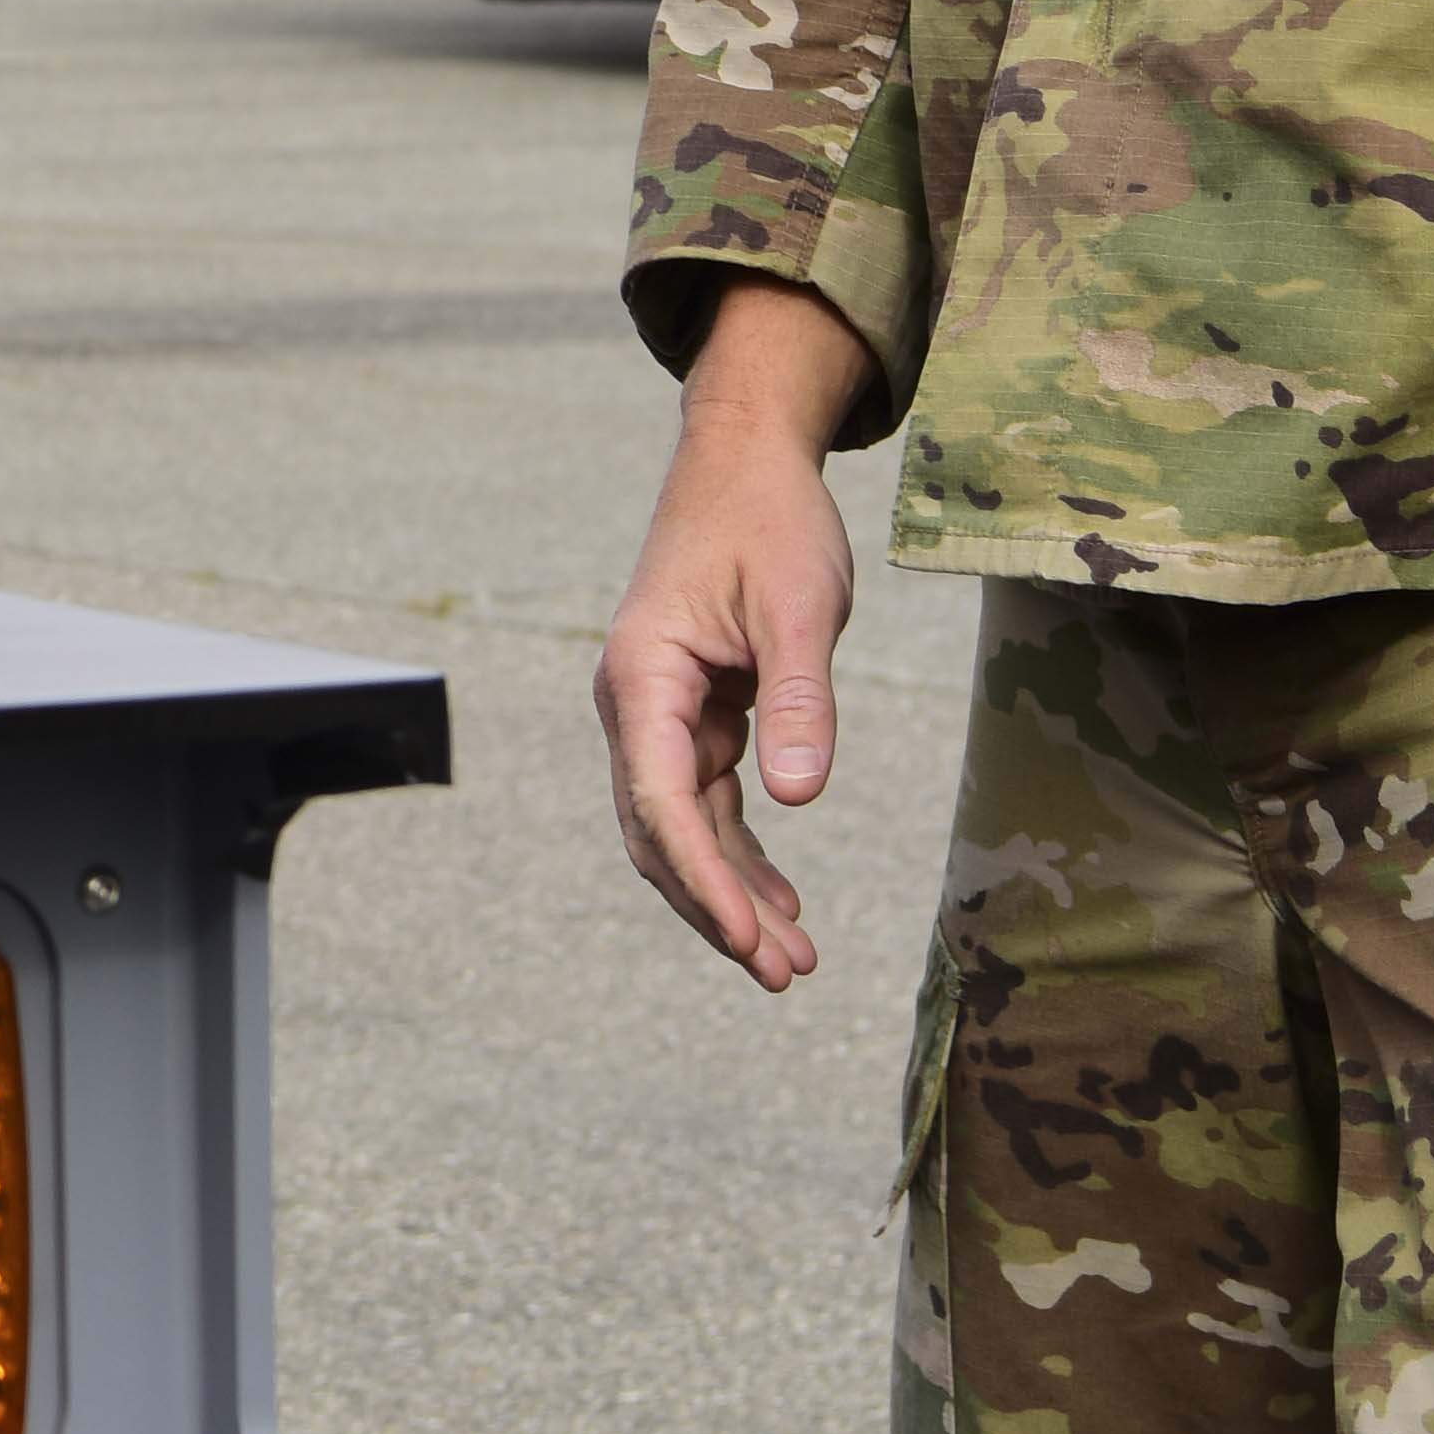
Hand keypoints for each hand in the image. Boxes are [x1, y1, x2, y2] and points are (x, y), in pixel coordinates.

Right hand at [597, 278, 873, 991]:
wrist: (747, 461)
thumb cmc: (770, 520)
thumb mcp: (798, 605)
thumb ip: (798, 699)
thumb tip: (798, 796)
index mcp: (642, 675)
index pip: (659, 800)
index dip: (703, 878)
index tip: (749, 940)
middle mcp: (636, 704)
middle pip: (660, 831)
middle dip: (716, 907)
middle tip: (784, 973)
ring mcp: (661, 714)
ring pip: (683, 828)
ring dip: (733, 893)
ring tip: (795, 960)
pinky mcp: (695, 715)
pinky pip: (709, 803)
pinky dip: (743, 854)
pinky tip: (784, 902)